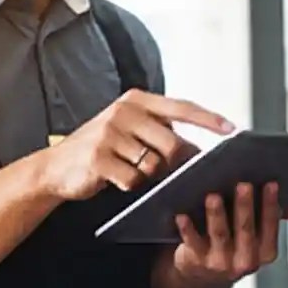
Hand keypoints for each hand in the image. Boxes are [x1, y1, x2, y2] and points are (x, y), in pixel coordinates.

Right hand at [39, 89, 232, 200]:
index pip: (181, 107)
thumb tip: (197, 151)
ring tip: (137, 176)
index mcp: (136, 100)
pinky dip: (132, 186)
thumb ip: (159, 132)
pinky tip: (119, 182)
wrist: (56, 168)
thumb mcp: (129, 130)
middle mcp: (123, 111)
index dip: (208, 119)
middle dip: (179, 164)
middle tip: (180, 176)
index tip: (232, 129)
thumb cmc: (103, 150)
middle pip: (171, 143)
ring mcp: (109, 134)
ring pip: (153, 165)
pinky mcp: (98, 158)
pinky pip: (132, 180)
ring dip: (151, 177)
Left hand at [171, 182, 281, 287]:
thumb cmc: (235, 247)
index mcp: (264, 252)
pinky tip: (182, 215)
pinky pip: (192, 242)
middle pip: (245, 229)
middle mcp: (245, 260)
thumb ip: (277, 216)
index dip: (271, 205)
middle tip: (243, 184)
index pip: (270, 225)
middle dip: (245, 206)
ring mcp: (221, 263)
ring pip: (220, 234)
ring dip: (217, 214)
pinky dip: (187, 228)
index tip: (271, 184)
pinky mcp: (197, 262)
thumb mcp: (258, 237)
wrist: (203, 278)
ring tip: (213, 196)